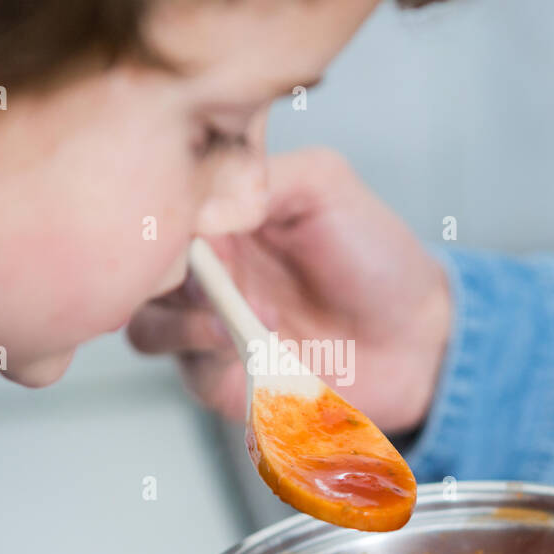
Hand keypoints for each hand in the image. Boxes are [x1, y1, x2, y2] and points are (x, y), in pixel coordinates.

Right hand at [128, 148, 451, 434]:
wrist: (417, 339)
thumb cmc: (377, 259)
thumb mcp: (325, 186)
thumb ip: (260, 174)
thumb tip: (199, 195)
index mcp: (220, 220)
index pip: (157, 215)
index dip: (160, 218)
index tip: (186, 221)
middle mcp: (206, 274)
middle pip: (137, 276)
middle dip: (161, 274)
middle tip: (207, 272)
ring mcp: (207, 329)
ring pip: (146, 327)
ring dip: (181, 320)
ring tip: (238, 316)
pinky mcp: (221, 379)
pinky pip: (187, 370)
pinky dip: (210, 356)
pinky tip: (250, 345)